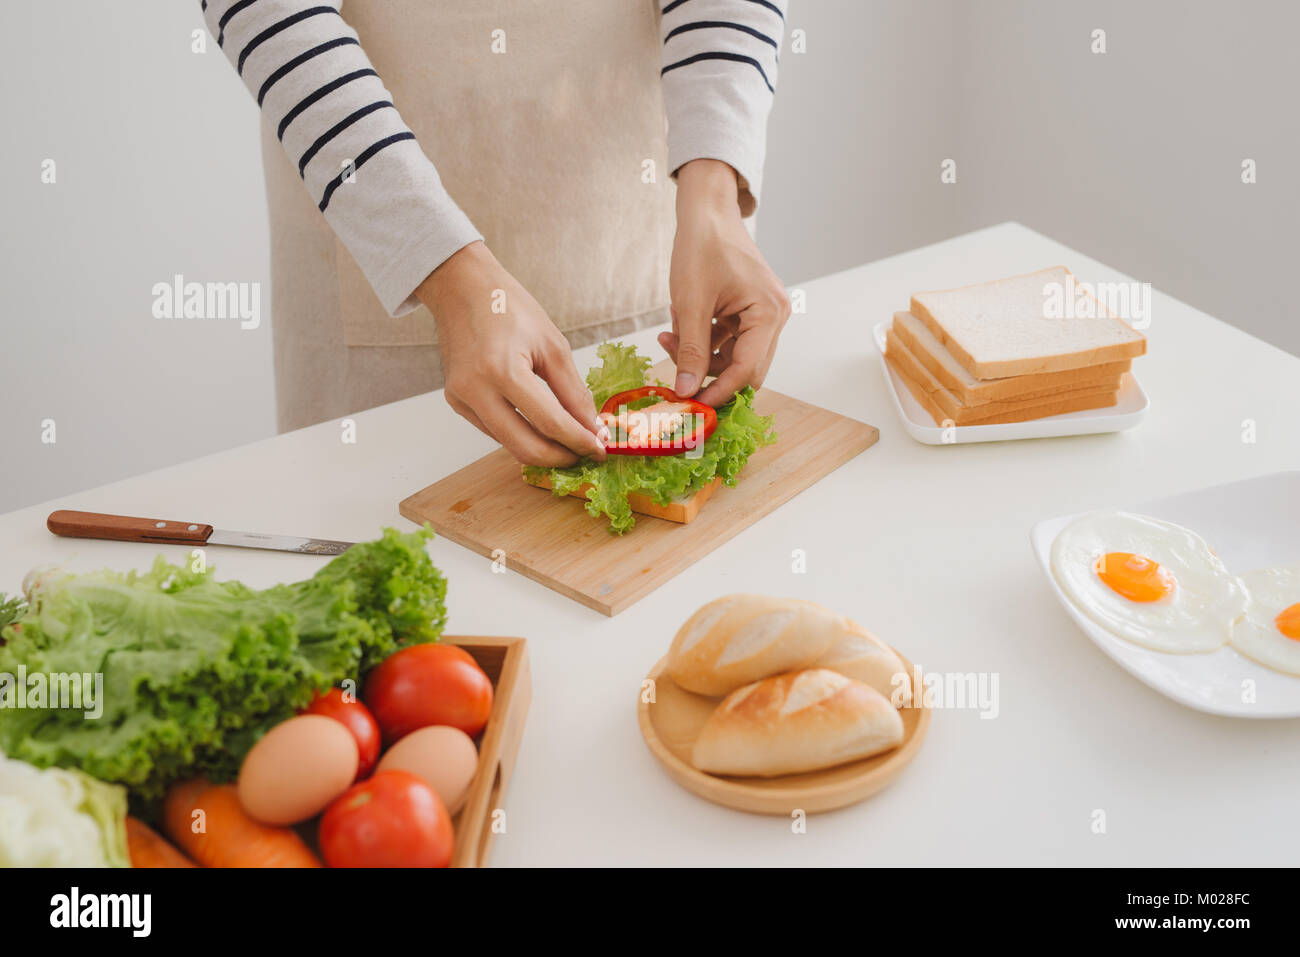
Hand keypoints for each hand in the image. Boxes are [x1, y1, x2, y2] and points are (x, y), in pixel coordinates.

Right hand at [417, 241, 604, 466]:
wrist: (462, 288)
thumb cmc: (509, 308)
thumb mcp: (553, 345)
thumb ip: (573, 392)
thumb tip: (591, 429)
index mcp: (503, 370)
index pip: (550, 423)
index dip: (580, 441)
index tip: (599, 450)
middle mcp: (476, 389)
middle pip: (525, 448)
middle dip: (560, 457)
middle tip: (584, 454)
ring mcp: (461, 398)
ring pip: (508, 444)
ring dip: (541, 449)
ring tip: (567, 442)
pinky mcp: (456, 402)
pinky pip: (494, 431)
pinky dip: (520, 434)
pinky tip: (539, 426)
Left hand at [660, 159, 790, 406]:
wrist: (706, 211)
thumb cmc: (702, 247)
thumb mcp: (690, 303)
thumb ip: (691, 350)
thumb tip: (686, 391)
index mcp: (768, 313)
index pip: (747, 370)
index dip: (719, 392)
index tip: (692, 406)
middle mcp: (775, 316)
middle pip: (745, 369)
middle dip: (707, 372)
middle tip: (675, 373)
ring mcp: (764, 314)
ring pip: (733, 357)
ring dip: (701, 355)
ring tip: (670, 335)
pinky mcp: (749, 311)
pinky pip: (728, 341)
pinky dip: (704, 341)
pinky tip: (679, 325)